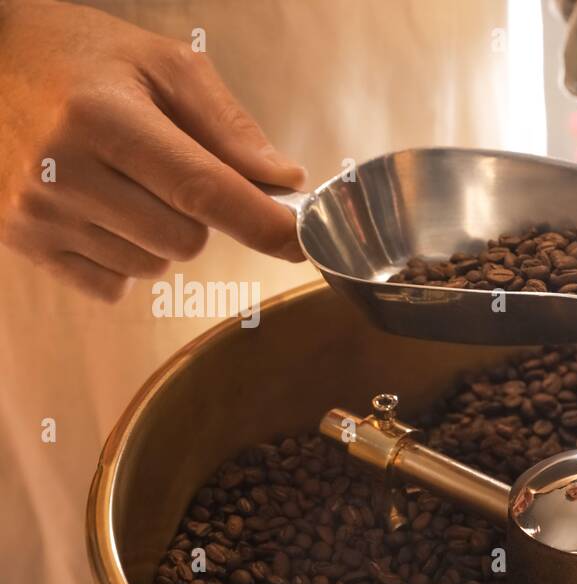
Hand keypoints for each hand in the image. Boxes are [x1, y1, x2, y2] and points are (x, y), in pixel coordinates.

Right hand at [0, 0, 305, 301]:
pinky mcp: (20, 241)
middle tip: (170, 171)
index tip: (302, 242)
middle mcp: (63, 171)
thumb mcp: (161, 65)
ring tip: (126, 183)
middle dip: (199, 215)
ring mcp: (36, 213)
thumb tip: (284, 182)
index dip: (263, 224)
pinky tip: (101, 211)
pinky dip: (123, 259)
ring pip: (153, 267)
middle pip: (186, 240)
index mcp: (104, 117)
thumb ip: (228, 125)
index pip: (204, 190)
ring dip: (160, 236)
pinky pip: (112, 286)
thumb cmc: (80, 58)